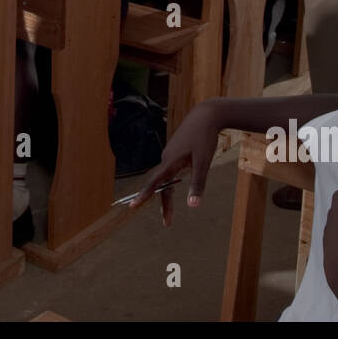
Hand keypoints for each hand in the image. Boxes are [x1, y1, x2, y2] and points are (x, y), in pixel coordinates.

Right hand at [129, 100, 222, 224]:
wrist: (205, 116)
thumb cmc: (204, 138)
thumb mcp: (204, 163)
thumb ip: (198, 184)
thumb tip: (193, 206)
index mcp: (170, 162)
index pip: (154, 183)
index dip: (144, 196)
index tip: (132, 206)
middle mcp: (166, 159)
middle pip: (161, 186)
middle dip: (164, 204)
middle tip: (167, 223)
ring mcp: (170, 155)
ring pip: (166, 179)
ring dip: (168, 196)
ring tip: (170, 213)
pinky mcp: (175, 152)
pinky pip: (170, 172)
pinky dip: (171, 184)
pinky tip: (175, 188)